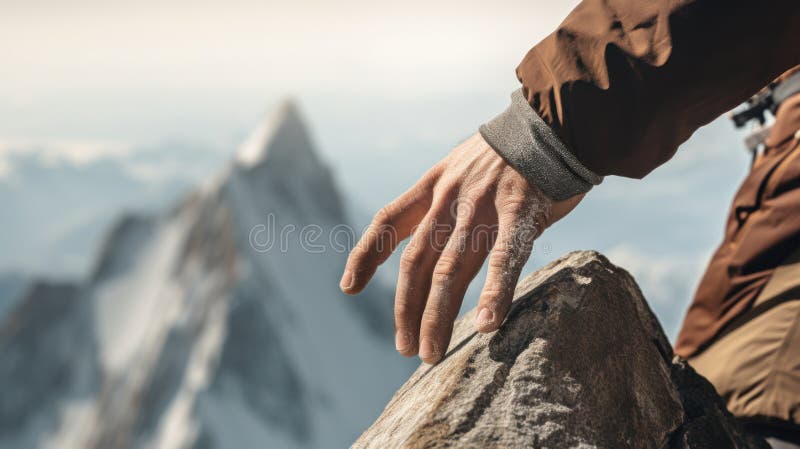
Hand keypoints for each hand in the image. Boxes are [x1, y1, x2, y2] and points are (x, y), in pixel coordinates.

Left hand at [340, 133, 582, 363]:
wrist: (553, 121)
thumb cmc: (511, 154)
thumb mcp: (464, 167)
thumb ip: (452, 205)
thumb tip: (447, 246)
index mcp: (433, 184)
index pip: (387, 222)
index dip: (364, 255)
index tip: (348, 288)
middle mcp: (449, 197)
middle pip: (417, 261)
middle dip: (407, 308)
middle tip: (405, 348)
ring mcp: (482, 204)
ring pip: (450, 268)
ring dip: (438, 314)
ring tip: (430, 352)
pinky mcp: (520, 210)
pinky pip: (505, 257)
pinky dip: (495, 293)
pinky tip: (488, 324)